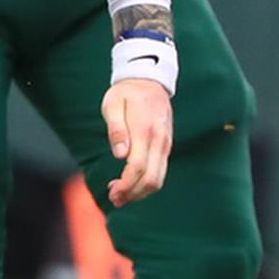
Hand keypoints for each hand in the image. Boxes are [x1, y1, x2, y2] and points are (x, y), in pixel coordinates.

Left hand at [102, 78, 173, 204]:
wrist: (148, 79)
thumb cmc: (125, 93)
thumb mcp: (112, 105)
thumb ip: (116, 130)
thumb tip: (120, 155)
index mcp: (144, 131)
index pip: (138, 168)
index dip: (126, 185)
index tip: (112, 193)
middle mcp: (159, 140)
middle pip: (152, 179)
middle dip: (134, 194)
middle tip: (115, 199)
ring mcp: (165, 143)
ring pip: (159, 178)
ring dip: (140, 192)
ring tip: (120, 194)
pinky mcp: (166, 145)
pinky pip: (160, 170)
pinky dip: (146, 182)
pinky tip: (129, 181)